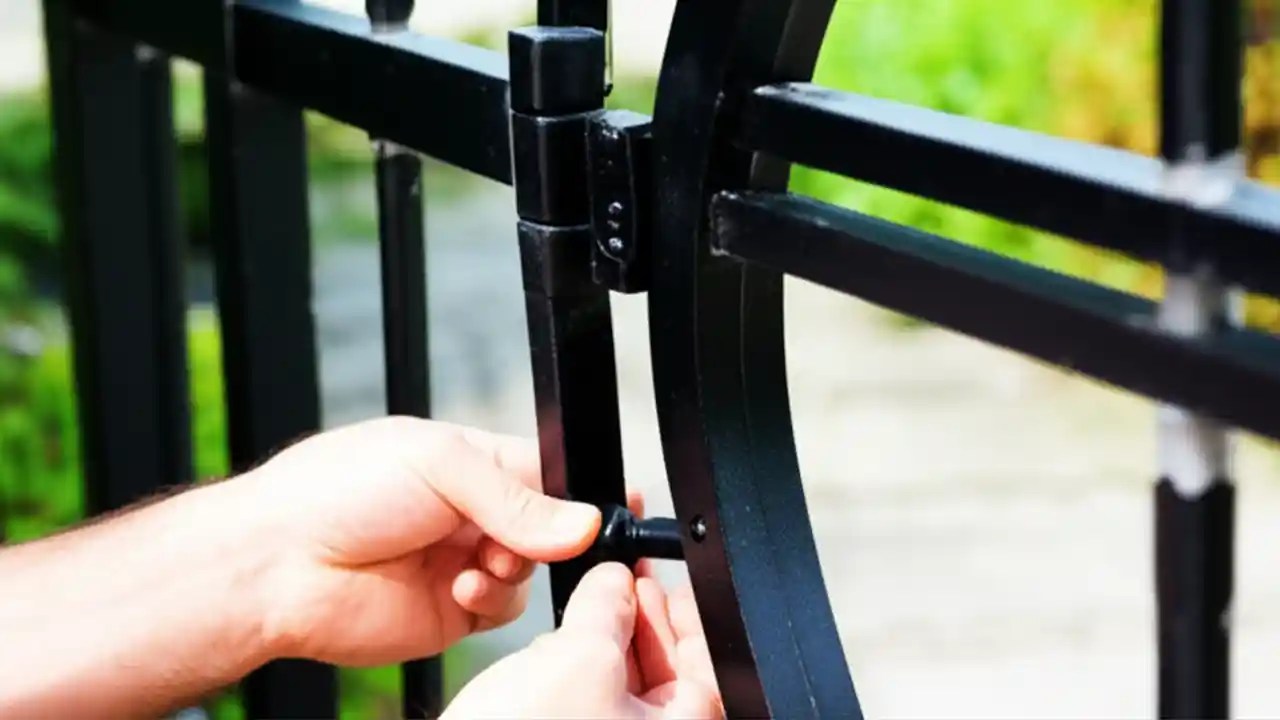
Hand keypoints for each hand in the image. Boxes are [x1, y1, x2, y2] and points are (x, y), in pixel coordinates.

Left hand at [235, 416, 601, 665]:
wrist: (278, 564)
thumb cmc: (336, 490)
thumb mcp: (438, 464)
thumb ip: (517, 497)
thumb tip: (582, 521)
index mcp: (468, 461)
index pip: (546, 471)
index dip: (579, 487)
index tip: (615, 501)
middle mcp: (470, 512)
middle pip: (549, 524)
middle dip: (551, 532)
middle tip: (529, 533)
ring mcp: (463, 561)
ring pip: (533, 569)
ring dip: (518, 565)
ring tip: (479, 558)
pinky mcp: (452, 610)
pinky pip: (505, 608)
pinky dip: (495, 597)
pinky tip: (462, 583)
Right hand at [443, 563, 722, 718]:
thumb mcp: (581, 658)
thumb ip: (608, 608)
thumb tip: (616, 581)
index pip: (704, 666)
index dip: (687, 617)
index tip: (667, 584)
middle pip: (667, 677)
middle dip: (646, 624)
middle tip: (629, 583)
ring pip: (624, 691)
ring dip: (610, 642)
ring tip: (592, 604)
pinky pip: (587, 706)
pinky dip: (580, 672)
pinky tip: (559, 646)